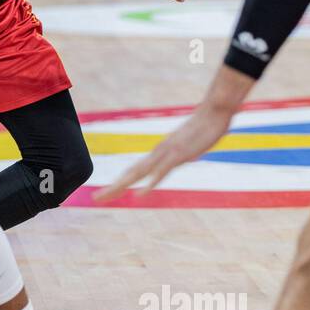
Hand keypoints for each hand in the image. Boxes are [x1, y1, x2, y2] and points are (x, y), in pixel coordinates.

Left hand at [92, 101, 233, 202]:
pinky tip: (139, 195)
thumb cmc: (203, 127)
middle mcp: (158, 153)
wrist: (213, 111)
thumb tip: (176, 158)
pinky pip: (161, 172)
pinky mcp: (179, 155)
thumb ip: (180, 153)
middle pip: (130, 173)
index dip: (119, 182)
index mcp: (158, 153)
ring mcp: (167, 154)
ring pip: (139, 173)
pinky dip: (149, 184)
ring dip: (122, 186)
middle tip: (95, 198)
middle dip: (113, 187)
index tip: (106, 193)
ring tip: (106, 196)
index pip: (134, 170)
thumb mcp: (188, 145)